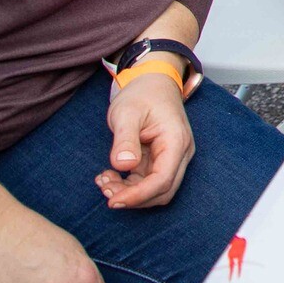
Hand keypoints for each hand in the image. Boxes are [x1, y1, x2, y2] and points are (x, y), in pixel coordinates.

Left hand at [95, 72, 195, 209]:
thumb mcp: (127, 113)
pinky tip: (109, 177)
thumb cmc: (142, 94)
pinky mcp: (160, 159)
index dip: (138, 195)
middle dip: (134, 197)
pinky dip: (129, 186)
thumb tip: (123, 166)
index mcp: (176, 141)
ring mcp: (171, 157)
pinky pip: (148, 181)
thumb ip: (125, 139)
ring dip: (130, 193)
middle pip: (163, 191)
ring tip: (104, 182)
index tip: (113, 200)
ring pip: (155, 190)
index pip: (162, 180)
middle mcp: (180, 153)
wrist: (152, 82)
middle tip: (105, 191)